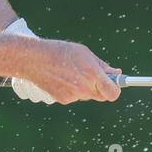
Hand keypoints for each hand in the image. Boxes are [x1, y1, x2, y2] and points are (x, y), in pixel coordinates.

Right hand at [2, 19, 120, 103]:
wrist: (34, 59)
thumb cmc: (60, 52)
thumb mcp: (85, 53)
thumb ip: (102, 65)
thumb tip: (116, 72)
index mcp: (92, 74)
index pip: (113, 93)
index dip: (115, 89)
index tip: (115, 84)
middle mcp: (84, 88)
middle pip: (101, 95)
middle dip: (100, 87)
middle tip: (92, 74)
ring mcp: (73, 96)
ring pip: (87, 95)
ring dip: (85, 87)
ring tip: (72, 72)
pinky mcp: (63, 100)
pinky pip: (75, 97)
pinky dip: (72, 89)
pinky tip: (63, 78)